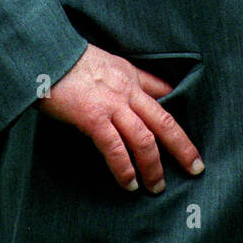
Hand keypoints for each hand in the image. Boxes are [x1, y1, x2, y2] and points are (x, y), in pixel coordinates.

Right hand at [37, 43, 204, 192]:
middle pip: (164, 123)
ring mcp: (112, 105)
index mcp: (132, 78)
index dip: (179, 121)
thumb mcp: (111, 64)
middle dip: (182, 148)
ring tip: (157, 187)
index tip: (191, 144)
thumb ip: (133, 79)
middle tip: (194, 169)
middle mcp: (128, 92)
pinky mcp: (93, 118)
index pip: (166, 99)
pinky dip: (125, 169)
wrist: (47, 55)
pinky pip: (115, 148)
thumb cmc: (73, 62)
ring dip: (153, 166)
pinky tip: (129, 184)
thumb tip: (157, 91)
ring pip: (144, 139)